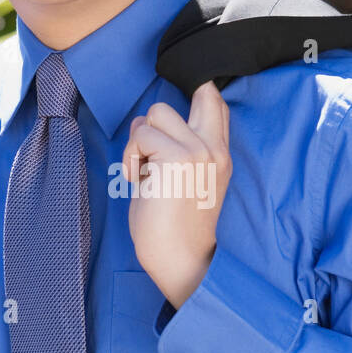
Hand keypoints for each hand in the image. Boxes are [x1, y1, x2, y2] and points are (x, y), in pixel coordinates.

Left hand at [122, 81, 231, 309]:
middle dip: (166, 115)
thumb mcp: (185, 179)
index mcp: (220, 155)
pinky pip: (140, 134)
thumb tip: (146, 121)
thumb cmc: (174, 229)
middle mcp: (215, 149)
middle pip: (199, 91)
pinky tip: (136, 179)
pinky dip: (130, 156)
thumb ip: (178, 146)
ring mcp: (199, 150)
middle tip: (153, 152)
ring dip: (140, 139)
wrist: (180, 261)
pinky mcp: (178, 157)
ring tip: (143, 170)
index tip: (170, 126)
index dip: (196, 95)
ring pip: (157, 111)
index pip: (216, 102)